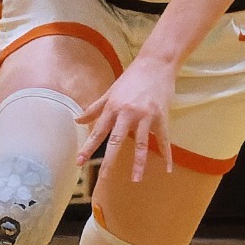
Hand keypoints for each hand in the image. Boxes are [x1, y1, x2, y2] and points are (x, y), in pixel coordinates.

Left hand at [75, 60, 176, 181]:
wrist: (155, 63)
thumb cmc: (131, 78)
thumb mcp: (110, 92)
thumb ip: (94, 108)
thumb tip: (77, 120)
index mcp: (113, 107)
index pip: (98, 131)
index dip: (88, 148)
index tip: (79, 162)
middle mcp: (128, 113)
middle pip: (117, 140)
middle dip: (110, 160)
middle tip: (104, 178)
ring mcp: (146, 116)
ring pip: (142, 144)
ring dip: (139, 164)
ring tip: (136, 180)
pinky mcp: (161, 116)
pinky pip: (164, 140)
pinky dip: (166, 154)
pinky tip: (167, 169)